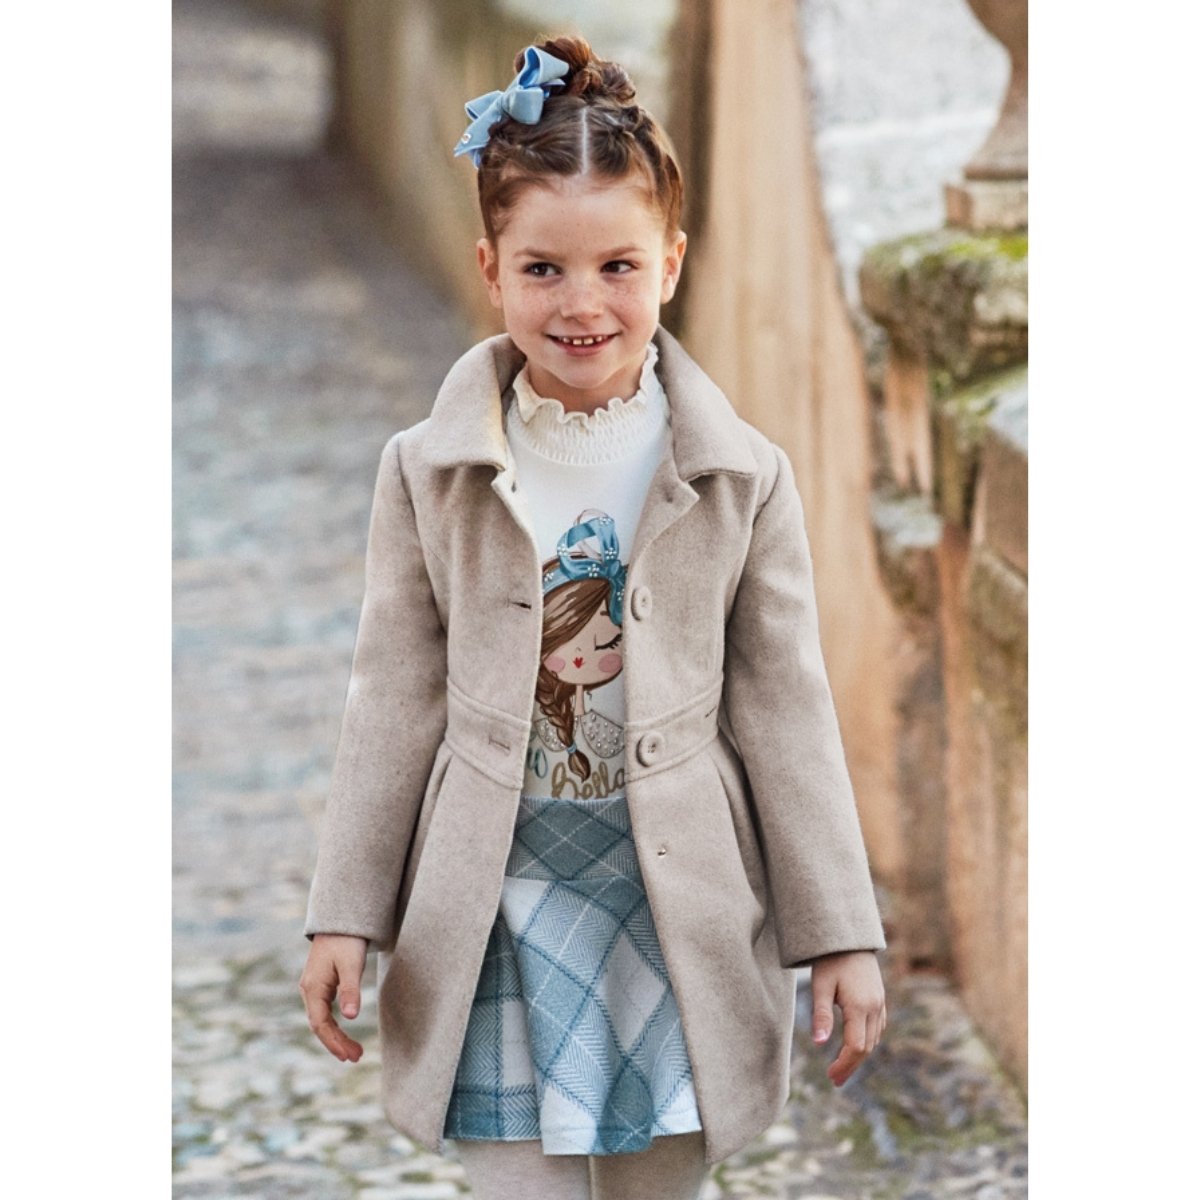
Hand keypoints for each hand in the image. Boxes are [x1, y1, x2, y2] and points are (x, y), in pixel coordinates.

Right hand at [299, 933, 367, 1061]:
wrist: (340, 920)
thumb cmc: (346, 941)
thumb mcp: (351, 965)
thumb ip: (350, 990)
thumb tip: (351, 1017)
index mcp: (312, 988)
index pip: (319, 1023)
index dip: (333, 1041)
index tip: (347, 1055)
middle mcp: (309, 990)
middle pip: (320, 1025)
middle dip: (336, 1043)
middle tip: (356, 1057)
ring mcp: (314, 988)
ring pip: (322, 1019)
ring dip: (336, 1036)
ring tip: (354, 1051)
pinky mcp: (322, 984)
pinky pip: (325, 1011)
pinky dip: (335, 1025)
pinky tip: (345, 1032)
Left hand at [810, 950, 885, 1086]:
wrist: (849, 936)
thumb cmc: (830, 959)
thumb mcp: (821, 985)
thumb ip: (821, 1015)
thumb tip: (818, 1043)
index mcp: (860, 1005)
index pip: (856, 1046)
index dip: (844, 1064)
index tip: (830, 1076)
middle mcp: (874, 1007)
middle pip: (866, 1047)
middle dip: (851, 1065)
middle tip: (834, 1080)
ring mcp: (879, 1002)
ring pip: (873, 1038)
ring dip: (859, 1055)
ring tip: (842, 1067)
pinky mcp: (879, 998)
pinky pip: (877, 1027)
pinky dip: (867, 1040)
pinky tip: (855, 1045)